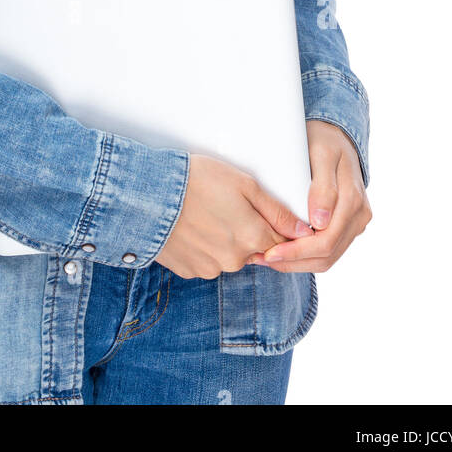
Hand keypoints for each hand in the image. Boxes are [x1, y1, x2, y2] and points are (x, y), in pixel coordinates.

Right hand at [155, 154, 316, 278]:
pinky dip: (203, 247)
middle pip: (254, 249)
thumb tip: (304, 232)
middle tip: (225, 204)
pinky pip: (206, 261)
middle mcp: (236, 260)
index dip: (272, 224)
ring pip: (229, 256)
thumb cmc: (197, 180)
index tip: (256, 209)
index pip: (280, 241)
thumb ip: (276, 211)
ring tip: (204, 212)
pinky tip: (191, 226)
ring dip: (224, 239)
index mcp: (253, 237)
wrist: (147, 194)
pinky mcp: (190, 271)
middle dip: (246, 230)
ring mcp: (211, 268)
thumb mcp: (244, 184)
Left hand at [246, 120, 371, 271]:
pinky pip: (328, 250)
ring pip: (327, 259)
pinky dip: (305, 256)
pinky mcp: (348, 226)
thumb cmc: (324, 141)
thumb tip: (320, 223)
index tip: (269, 252)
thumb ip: (323, 188)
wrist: (337, 136)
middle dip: (292, 262)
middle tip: (260, 259)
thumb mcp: (321, 155)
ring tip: (266, 259)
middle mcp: (358, 217)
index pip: (325, 242)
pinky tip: (282, 252)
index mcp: (353, 202)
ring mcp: (355, 223)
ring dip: (296, 264)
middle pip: (326, 256)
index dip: (296, 252)